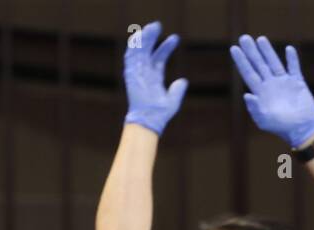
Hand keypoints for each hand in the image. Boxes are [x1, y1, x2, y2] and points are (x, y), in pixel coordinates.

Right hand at [123, 21, 186, 135]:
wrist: (150, 120)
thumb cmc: (160, 114)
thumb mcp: (173, 100)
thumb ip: (178, 90)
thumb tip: (183, 81)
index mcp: (154, 77)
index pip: (159, 58)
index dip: (166, 47)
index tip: (175, 38)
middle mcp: (145, 73)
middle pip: (148, 51)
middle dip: (153, 38)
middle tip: (158, 25)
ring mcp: (137, 73)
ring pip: (139, 51)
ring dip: (143, 39)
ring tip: (150, 28)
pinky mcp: (131, 75)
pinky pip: (130, 58)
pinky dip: (133, 47)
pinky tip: (138, 37)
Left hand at [229, 34, 313, 147]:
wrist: (302, 129)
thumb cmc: (281, 127)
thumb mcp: (264, 120)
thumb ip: (254, 108)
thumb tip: (246, 94)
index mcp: (261, 93)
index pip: (248, 73)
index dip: (241, 61)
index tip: (233, 48)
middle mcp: (270, 85)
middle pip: (259, 64)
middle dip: (251, 52)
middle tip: (244, 38)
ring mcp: (284, 83)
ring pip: (274, 63)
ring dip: (267, 51)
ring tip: (260, 39)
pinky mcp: (297, 82)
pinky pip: (294, 67)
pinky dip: (292, 59)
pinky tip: (288, 49)